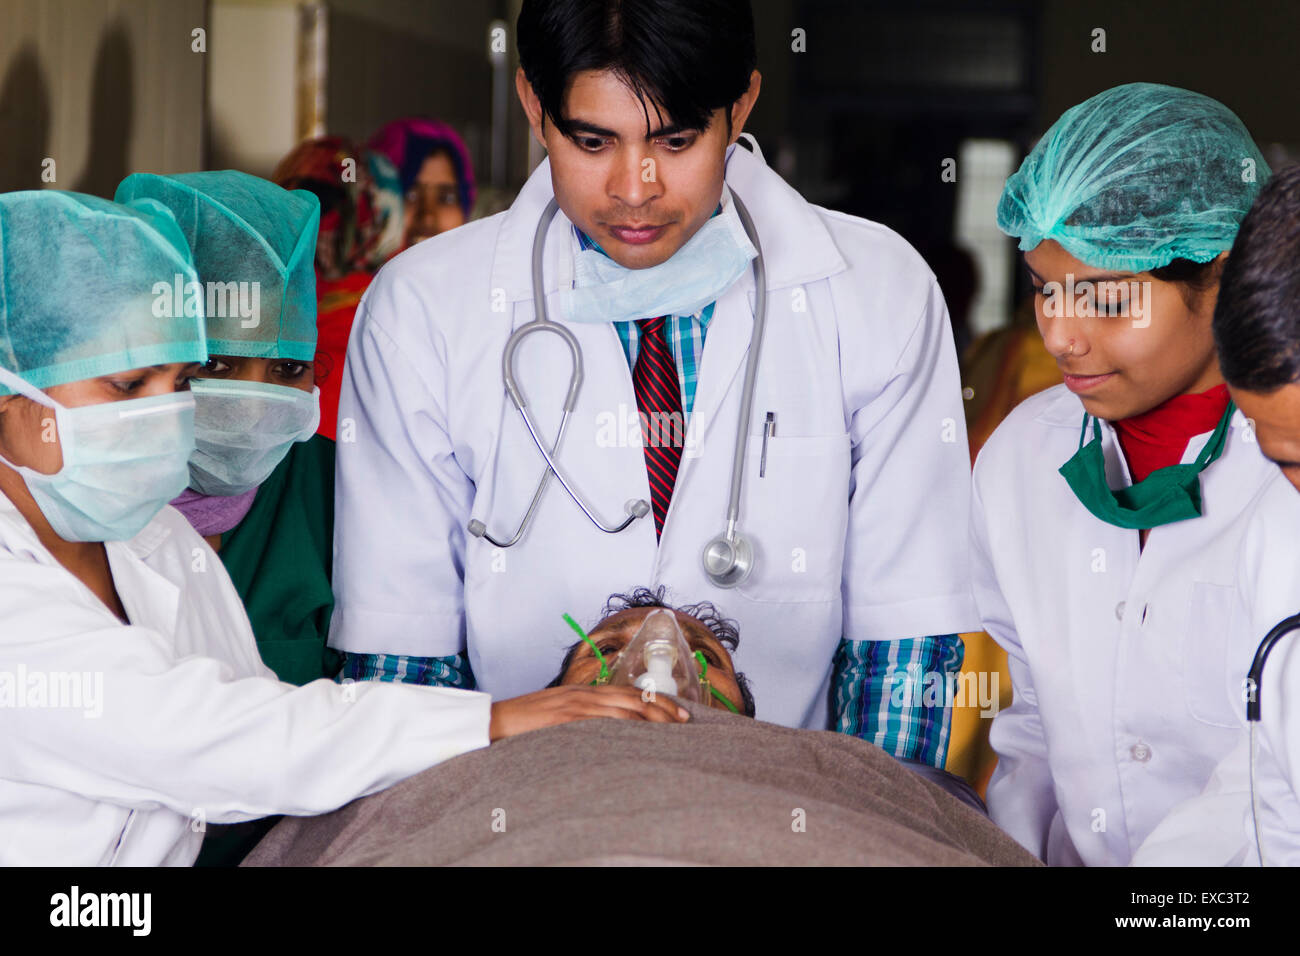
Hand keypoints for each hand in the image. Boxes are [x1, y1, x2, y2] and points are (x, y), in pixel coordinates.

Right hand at [488, 684, 689, 740]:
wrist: (494, 721)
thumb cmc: (524, 722)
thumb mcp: (558, 713)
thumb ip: (582, 717)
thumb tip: (606, 730)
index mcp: (583, 693)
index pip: (627, 692)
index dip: (655, 700)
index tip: (676, 711)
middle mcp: (584, 696)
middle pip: (633, 698)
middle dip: (662, 707)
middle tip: (684, 720)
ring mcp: (577, 707)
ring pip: (624, 708)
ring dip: (651, 717)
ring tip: (671, 728)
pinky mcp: (568, 720)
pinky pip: (602, 721)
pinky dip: (624, 725)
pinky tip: (640, 733)